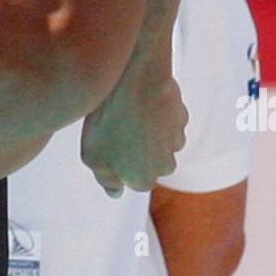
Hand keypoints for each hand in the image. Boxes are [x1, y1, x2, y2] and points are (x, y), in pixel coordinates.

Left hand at [80, 75, 188, 197]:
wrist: (135, 82)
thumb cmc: (109, 121)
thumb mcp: (93, 156)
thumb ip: (106, 179)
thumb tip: (116, 192)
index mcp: (143, 180)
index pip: (133, 180)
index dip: (119, 164)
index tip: (109, 147)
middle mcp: (165, 166)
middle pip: (149, 163)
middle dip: (136, 151)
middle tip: (117, 130)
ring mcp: (176, 141)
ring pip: (160, 142)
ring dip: (147, 133)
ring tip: (127, 115)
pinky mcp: (182, 118)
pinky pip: (167, 122)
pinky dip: (156, 115)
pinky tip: (141, 102)